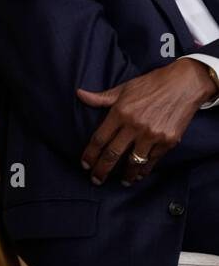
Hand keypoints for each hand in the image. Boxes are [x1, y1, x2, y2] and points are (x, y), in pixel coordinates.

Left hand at [76, 58, 216, 184]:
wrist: (185, 84)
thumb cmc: (152, 84)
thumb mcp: (124, 89)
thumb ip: (101, 98)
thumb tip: (79, 94)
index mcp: (120, 112)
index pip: (99, 139)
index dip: (90, 154)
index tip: (85, 164)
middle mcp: (135, 126)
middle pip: (112, 154)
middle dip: (102, 170)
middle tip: (96, 180)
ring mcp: (152, 135)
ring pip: (133, 161)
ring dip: (125, 175)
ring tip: (120, 181)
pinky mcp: (168, 141)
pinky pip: (152, 160)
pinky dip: (144, 170)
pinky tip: (139, 174)